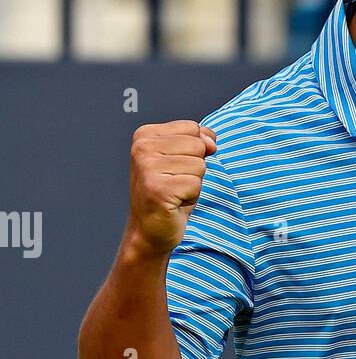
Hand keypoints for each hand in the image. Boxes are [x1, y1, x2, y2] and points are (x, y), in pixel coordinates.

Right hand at [127, 120, 216, 254]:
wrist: (150, 230)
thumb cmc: (170, 194)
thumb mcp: (184, 160)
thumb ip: (198, 141)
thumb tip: (211, 141)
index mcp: (145, 134)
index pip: (193, 128)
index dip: (194, 151)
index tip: (175, 168)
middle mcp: (142, 147)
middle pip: (198, 145)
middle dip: (195, 168)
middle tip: (176, 184)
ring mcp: (147, 168)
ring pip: (199, 165)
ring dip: (193, 184)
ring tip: (175, 193)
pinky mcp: (158, 189)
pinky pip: (196, 184)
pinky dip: (191, 197)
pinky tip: (174, 203)